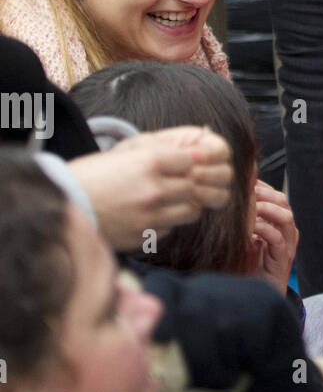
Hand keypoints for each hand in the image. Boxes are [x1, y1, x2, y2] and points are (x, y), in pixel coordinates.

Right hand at [72, 128, 232, 250]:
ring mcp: (150, 215)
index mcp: (148, 162)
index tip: (182, 164)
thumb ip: (156, 154)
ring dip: (184, 204)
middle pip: (193, 185)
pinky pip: (170, 228)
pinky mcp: (143, 236)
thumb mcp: (123, 155)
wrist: (60, 207)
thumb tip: (188, 155)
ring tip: (169, 200)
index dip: (188, 161)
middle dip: (188, 183)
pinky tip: (151, 215)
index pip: (191, 159)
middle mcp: (154, 189)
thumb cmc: (89, 176)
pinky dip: (167, 222)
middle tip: (177, 183)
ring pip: (190, 210)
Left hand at [250, 180, 298, 295]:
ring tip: (249, 207)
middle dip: (264, 192)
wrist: (256, 296)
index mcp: (278, 222)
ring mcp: (287, 244)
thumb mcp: (243, 238)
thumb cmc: (247, 266)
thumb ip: (240, 222)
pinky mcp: (283, 259)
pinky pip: (277, 239)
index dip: (260, 186)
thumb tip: (222, 201)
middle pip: (283, 201)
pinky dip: (263, 230)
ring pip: (285, 216)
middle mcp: (286, 230)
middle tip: (245, 191)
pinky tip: (248, 230)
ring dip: (266, 209)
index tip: (242, 182)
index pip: (274, 195)